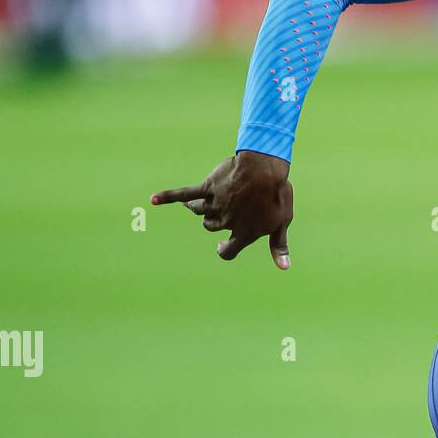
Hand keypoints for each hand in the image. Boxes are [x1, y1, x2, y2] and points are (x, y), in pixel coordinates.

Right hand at [151, 151, 292, 268]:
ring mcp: (214, 205)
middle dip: (216, 219)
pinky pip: (183, 194)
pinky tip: (154, 199)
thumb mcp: (282, 222)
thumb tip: (284, 267)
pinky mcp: (207, 188)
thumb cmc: (276, 196)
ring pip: (200, 211)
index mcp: (243, 233)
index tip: (221, 247)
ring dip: (200, 206)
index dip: (224, 250)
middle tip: (229, 205)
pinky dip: (168, 196)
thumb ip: (279, 245)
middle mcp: (225, 222)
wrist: (263, 170)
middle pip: (211, 226)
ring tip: (208, 197)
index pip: (228, 252)